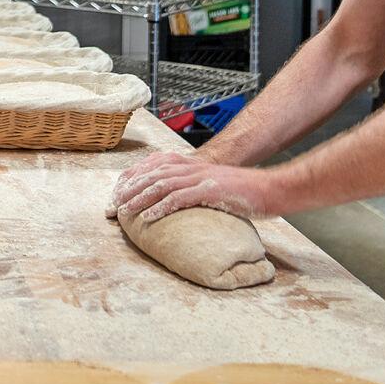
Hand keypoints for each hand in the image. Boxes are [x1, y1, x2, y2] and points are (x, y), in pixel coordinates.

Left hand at [108, 153, 284, 222]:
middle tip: (112, 206)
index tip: (116, 192)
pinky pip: (179, 198)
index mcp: (191, 164)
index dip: (132, 178)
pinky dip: (160, 208)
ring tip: (124, 212)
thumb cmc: (245, 191)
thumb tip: (176, 202)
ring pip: (160, 184)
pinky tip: (148, 219)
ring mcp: (201, 177)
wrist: (273, 188)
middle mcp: (193, 167)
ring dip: (139, 198)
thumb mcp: (214, 184)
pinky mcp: (210, 190)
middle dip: (128, 189)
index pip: (152, 166)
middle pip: (151, 174)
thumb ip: (194, 188)